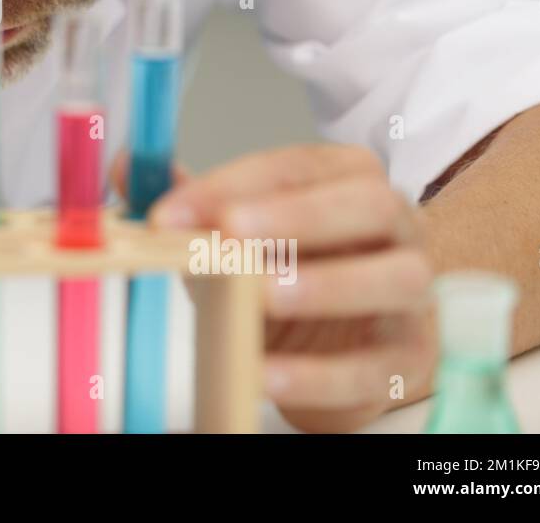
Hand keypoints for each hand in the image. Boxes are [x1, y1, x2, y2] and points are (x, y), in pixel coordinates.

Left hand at [117, 144, 436, 432]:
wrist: (341, 353)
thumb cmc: (291, 275)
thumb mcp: (235, 238)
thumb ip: (188, 202)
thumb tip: (127, 166)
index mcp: (348, 180)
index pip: (297, 166)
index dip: (231, 185)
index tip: (170, 213)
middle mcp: (394, 226)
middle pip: (369, 204)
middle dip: (298, 215)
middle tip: (230, 232)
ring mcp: (413, 293)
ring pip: (397, 278)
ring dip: (328, 286)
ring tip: (264, 295)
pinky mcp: (409, 359)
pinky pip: (375, 366)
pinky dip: (319, 373)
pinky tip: (267, 373)